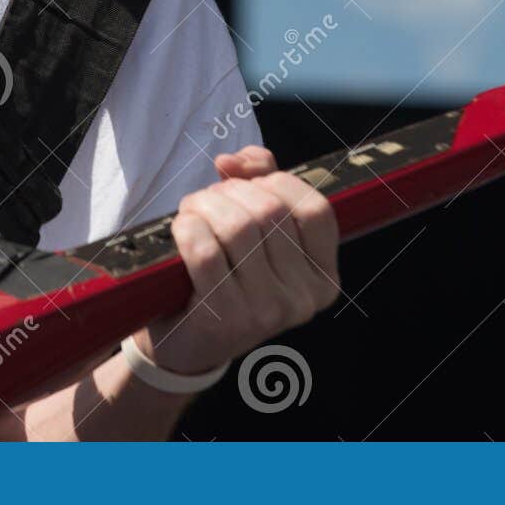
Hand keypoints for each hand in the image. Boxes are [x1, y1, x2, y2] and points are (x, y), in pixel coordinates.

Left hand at [133, 145, 338, 377]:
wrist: (188, 343)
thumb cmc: (226, 277)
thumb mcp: (256, 234)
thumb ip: (260, 183)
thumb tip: (235, 161)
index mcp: (323, 278)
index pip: (316, 210)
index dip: (279, 182)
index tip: (249, 183)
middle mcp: (303, 299)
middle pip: (270, 212)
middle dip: (229, 191)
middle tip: (205, 199)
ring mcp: (266, 313)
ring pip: (237, 227)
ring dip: (204, 206)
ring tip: (191, 212)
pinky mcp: (224, 320)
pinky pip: (205, 253)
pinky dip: (187, 229)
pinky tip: (181, 230)